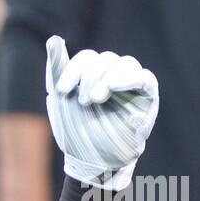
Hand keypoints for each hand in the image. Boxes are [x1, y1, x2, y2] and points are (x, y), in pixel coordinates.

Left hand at [45, 35, 158, 190]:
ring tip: (95, 99)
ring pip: (124, 63)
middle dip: (89, 77)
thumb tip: (53, 39)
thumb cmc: (76, 131)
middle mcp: (112, 76)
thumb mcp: (61, 101)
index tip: (61, 91)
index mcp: (92, 76)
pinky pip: (145, 78)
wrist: (91, 161)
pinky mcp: (146, 97)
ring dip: (107, 77)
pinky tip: (114, 86)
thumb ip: (57, 70)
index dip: (73, 69)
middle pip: (104, 59)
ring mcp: (130, 85)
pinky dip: (130, 77)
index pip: (87, 58)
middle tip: (84, 101)